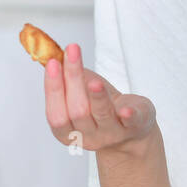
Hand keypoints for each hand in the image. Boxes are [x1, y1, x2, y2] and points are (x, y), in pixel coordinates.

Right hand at [43, 43, 155, 157]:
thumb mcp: (79, 93)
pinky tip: (125, 109)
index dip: (53, 88)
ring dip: (97, 97)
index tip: (53, 62)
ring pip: (102, 115)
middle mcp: (88, 136)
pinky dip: (128, 115)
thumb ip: (65, 78)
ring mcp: (111, 133)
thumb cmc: (97, 106)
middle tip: (72, 51)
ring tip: (95, 81)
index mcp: (68, 131)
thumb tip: (52, 53)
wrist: (128, 125)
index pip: (56, 113)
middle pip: (77, 111)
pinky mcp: (134, 126)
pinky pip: (131, 122)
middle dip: (73, 80)